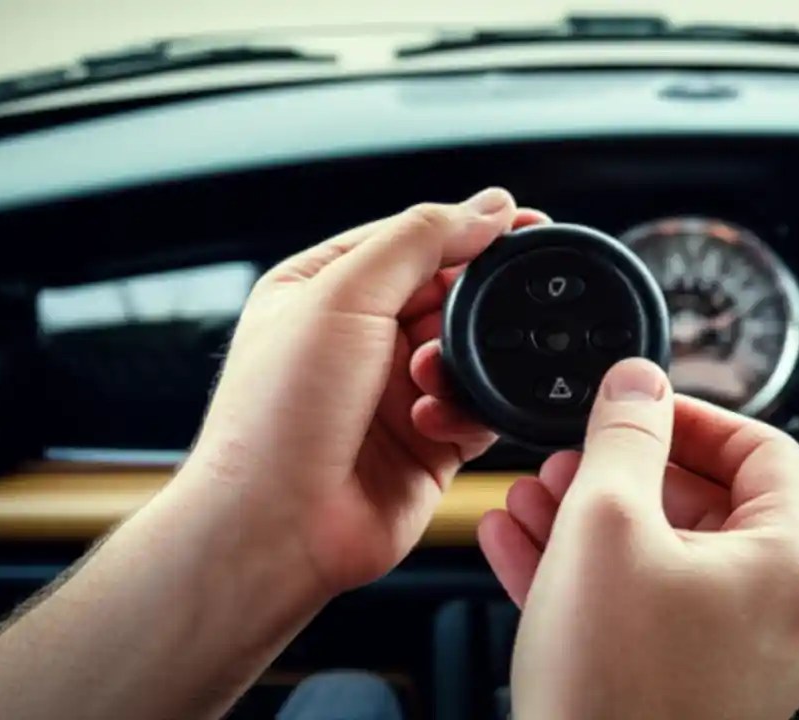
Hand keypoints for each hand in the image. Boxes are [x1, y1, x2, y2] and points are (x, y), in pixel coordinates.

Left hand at [183, 188, 548, 594]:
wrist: (275, 528)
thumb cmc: (276, 417)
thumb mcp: (342, 296)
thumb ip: (420, 240)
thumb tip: (488, 206)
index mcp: (324, 288)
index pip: (412, 238)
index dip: (468, 231)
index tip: (522, 226)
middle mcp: (360, 337)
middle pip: (450, 295)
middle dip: (473, 305)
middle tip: (501, 306)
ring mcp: (395, 392)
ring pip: (472, 354)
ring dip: (463, 363)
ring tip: (428, 381)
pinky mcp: (427, 444)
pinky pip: (478, 411)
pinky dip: (468, 412)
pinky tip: (432, 423)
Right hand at [479, 359, 798, 718]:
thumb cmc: (612, 692)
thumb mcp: (607, 524)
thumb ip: (627, 435)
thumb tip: (641, 380)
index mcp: (788, 568)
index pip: (765, 451)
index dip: (694, 415)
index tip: (641, 403)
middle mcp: (778, 619)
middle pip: (709, 507)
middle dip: (626, 472)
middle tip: (573, 454)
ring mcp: (735, 664)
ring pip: (666, 561)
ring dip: (597, 519)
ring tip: (535, 495)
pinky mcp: (687, 696)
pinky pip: (645, 614)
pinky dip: (592, 577)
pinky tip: (524, 548)